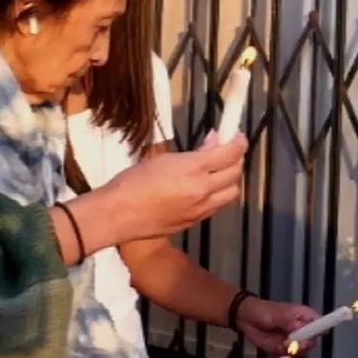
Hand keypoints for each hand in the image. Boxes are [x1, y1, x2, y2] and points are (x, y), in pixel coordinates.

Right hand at [105, 134, 245, 242]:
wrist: (117, 214)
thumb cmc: (133, 181)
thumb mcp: (163, 158)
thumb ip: (194, 152)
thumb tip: (214, 141)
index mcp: (194, 169)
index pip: (231, 153)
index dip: (239, 142)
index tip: (238, 136)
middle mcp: (203, 190)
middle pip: (236, 173)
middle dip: (237, 159)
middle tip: (228, 151)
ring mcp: (201, 209)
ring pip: (231, 193)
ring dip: (230, 180)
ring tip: (219, 170)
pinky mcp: (195, 222)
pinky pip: (217, 206)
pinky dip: (218, 195)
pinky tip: (206, 188)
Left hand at [237, 297, 319, 356]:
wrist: (248, 319)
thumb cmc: (265, 311)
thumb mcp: (279, 314)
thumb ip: (291, 321)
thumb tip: (302, 328)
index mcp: (307, 317)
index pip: (321, 326)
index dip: (316, 334)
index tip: (306, 339)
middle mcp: (304, 330)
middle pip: (312, 343)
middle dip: (301, 346)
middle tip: (287, 342)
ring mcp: (295, 342)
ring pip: (301, 353)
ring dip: (290, 352)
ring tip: (279, 343)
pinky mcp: (286, 350)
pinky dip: (281, 355)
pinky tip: (275, 347)